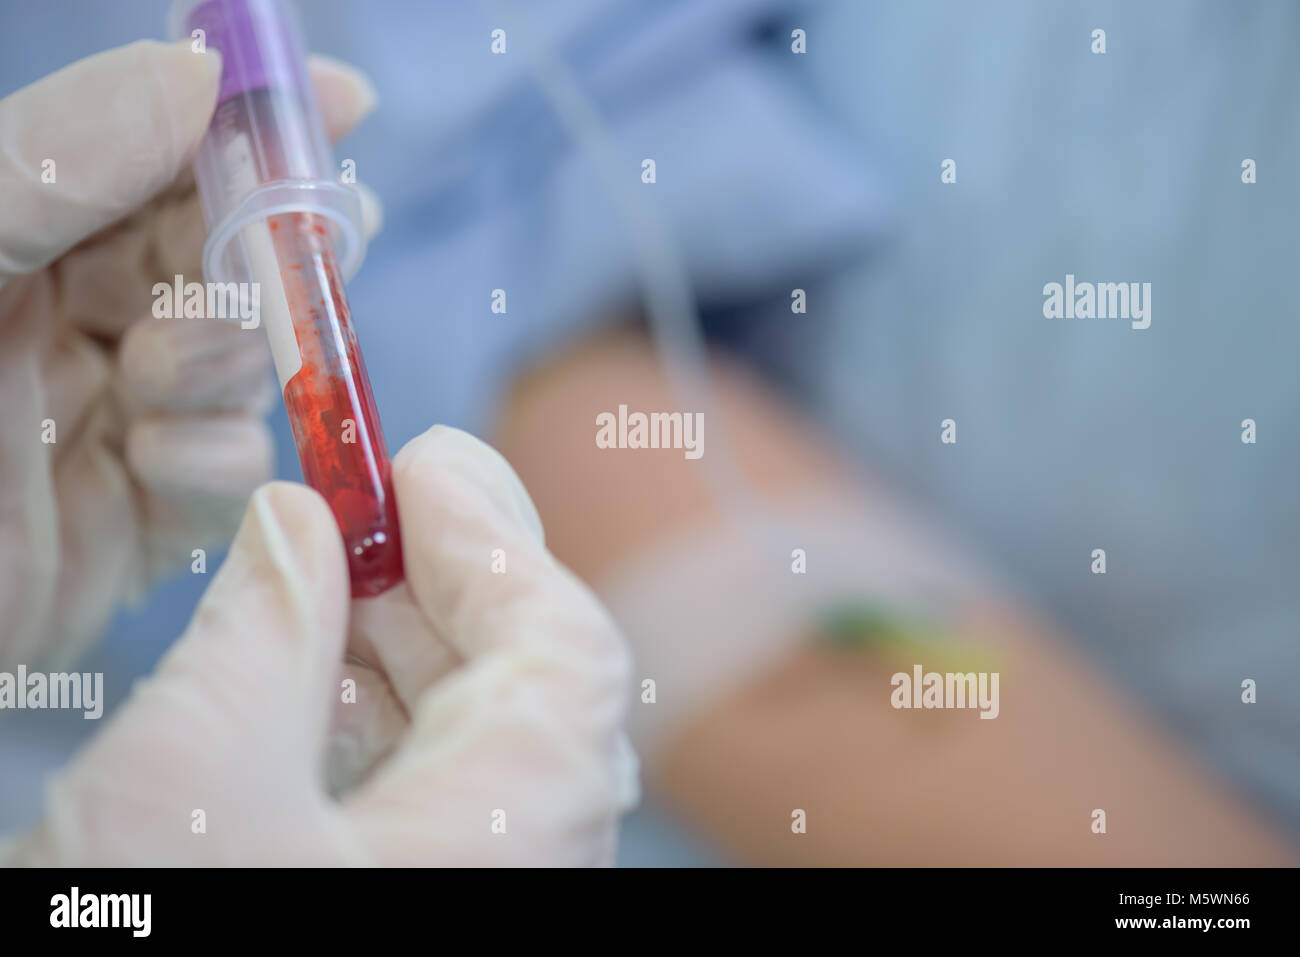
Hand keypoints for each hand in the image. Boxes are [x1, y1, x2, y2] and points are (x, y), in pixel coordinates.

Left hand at [0, 40, 378, 668]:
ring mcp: (127, 414)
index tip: (342, 98)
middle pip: (229, 259)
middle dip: (268, 253)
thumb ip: (54, 162)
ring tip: (156, 371)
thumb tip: (195, 72)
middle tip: (310, 246)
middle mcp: (86, 316)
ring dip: (225, 360)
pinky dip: (211, 457)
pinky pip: (231, 468)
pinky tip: (150, 460)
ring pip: (246, 362)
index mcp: (32, 234)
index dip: (253, 124)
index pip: (165, 156)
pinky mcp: (152, 514)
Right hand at [3, 427, 637, 865]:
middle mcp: (526, 865)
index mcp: (515, 824)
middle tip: (361, 510)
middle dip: (444, 585)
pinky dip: (375, 728)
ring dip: (404, 650)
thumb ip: (264, 629)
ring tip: (322, 582)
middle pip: (528, 686)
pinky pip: (430, 801)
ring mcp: (479, 888)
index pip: (564, 643)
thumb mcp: (193, 783)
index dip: (496, 537)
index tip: (419, 461)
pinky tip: (307, 686)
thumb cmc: (150, 948)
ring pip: (478, 743)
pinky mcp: (425, 902)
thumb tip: (297, 524)